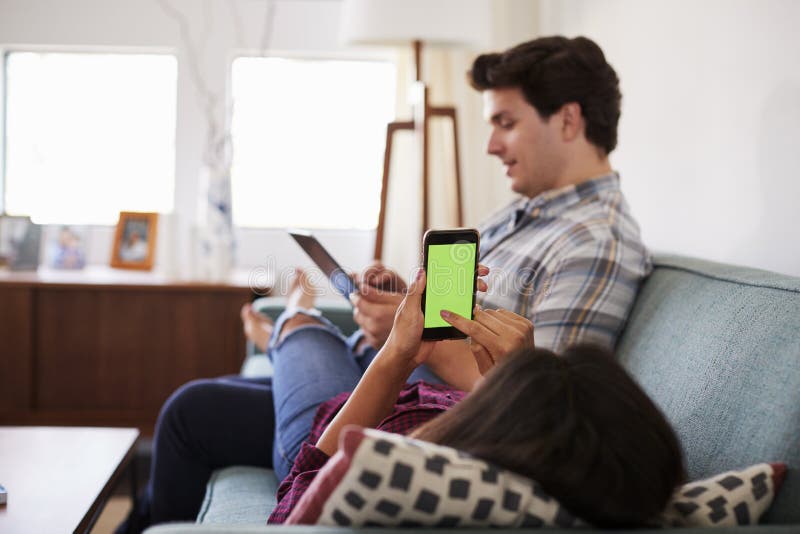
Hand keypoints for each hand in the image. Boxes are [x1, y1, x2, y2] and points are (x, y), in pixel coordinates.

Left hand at [352, 263, 490, 349]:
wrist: (406, 357)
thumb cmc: (402, 334)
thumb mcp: (408, 311)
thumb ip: (415, 292)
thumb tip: (421, 270)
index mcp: (421, 293)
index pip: (438, 273)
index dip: (452, 265)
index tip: (467, 259)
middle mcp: (430, 299)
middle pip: (452, 283)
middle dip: (468, 276)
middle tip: (483, 273)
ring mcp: (439, 310)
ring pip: (458, 296)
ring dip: (471, 291)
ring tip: (483, 289)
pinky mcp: (445, 322)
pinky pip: (459, 313)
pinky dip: (469, 308)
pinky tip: (478, 306)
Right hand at [440, 307, 533, 374]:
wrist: (527, 373)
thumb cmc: (502, 373)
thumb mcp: (484, 369)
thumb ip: (476, 350)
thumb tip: (470, 330)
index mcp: (502, 349)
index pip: (474, 329)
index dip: (458, 320)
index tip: (445, 313)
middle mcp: (514, 336)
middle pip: (482, 317)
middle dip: (472, 321)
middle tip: (471, 330)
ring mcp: (522, 328)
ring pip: (492, 312)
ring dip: (485, 321)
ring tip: (490, 336)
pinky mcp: (526, 323)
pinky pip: (502, 312)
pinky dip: (496, 319)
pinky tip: (499, 332)